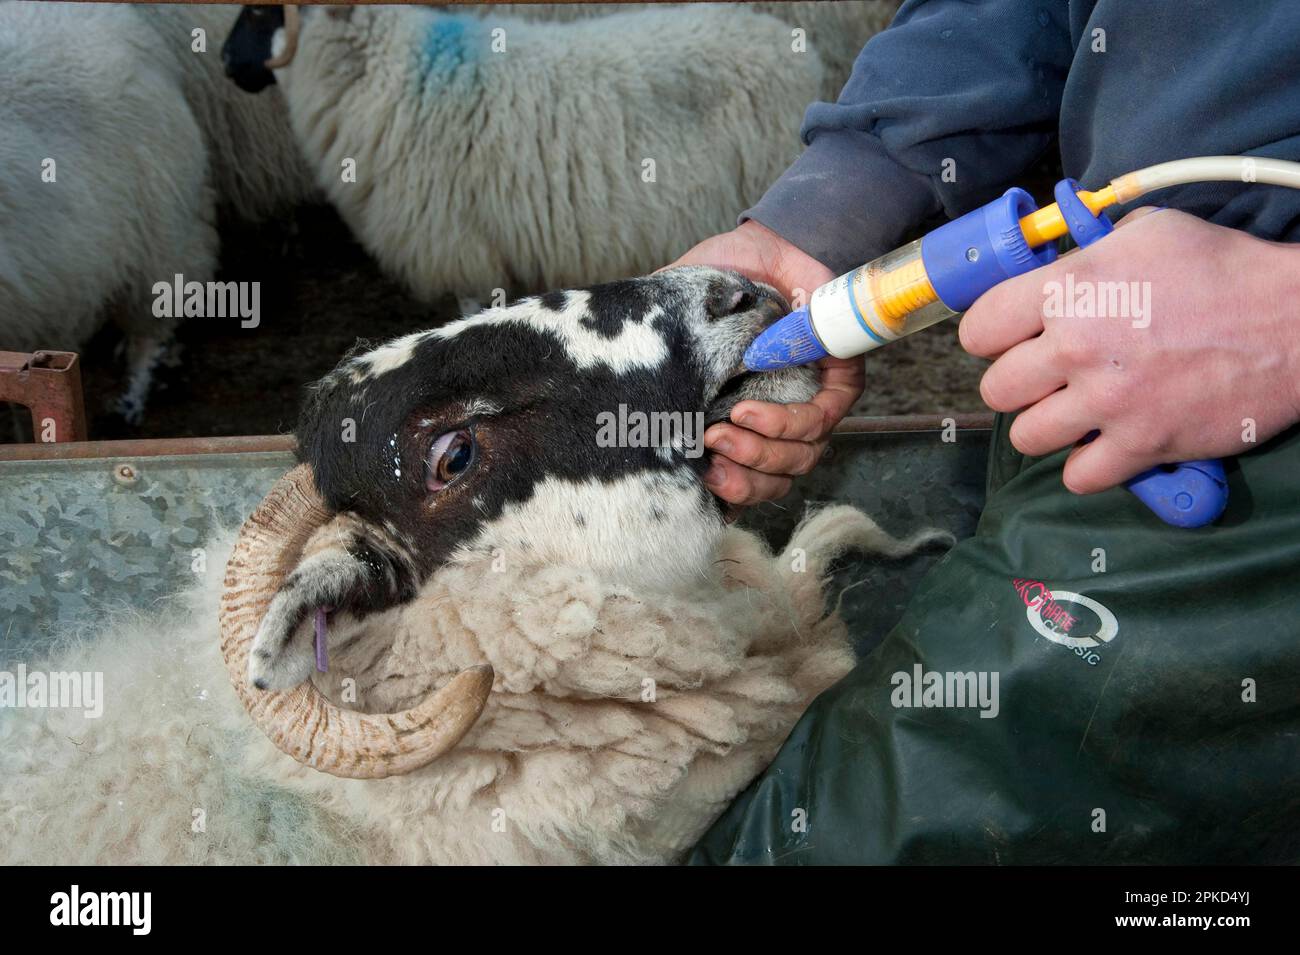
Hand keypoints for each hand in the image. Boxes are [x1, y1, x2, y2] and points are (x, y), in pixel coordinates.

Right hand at [668, 221, 862, 504]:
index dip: (723, 496)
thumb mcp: (673, 323)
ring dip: (757, 455)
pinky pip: (820, 422)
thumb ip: (650, 353)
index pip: (742, 480)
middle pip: (771, 483)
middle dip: (740, 483)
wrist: (770, 244)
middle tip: (708, 464)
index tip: (693, 488)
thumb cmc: (724, 283)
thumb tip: (598, 381)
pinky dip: (785, 425)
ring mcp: (810, 405)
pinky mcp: (840, 382)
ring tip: (722, 433)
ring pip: (797, 461)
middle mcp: (778, 422)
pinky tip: (750, 413)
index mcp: (741, 419)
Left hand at [960, 208, 1299, 493]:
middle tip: (1047, 378)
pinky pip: (1078, 476)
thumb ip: (1085, 255)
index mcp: (1068, 290)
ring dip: (1048, 426)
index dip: (991, 336)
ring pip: (1028, 437)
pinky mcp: (1141, 444)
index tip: (1010, 340)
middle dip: (1018, 384)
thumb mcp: (1147, 235)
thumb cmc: (1223, 270)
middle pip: (996, 390)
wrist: (1295, 322)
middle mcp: (1077, 348)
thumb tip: (1050, 269)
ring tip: (1076, 410)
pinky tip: (1105, 442)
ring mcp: (1108, 401)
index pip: (979, 329)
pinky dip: (1088, 465)